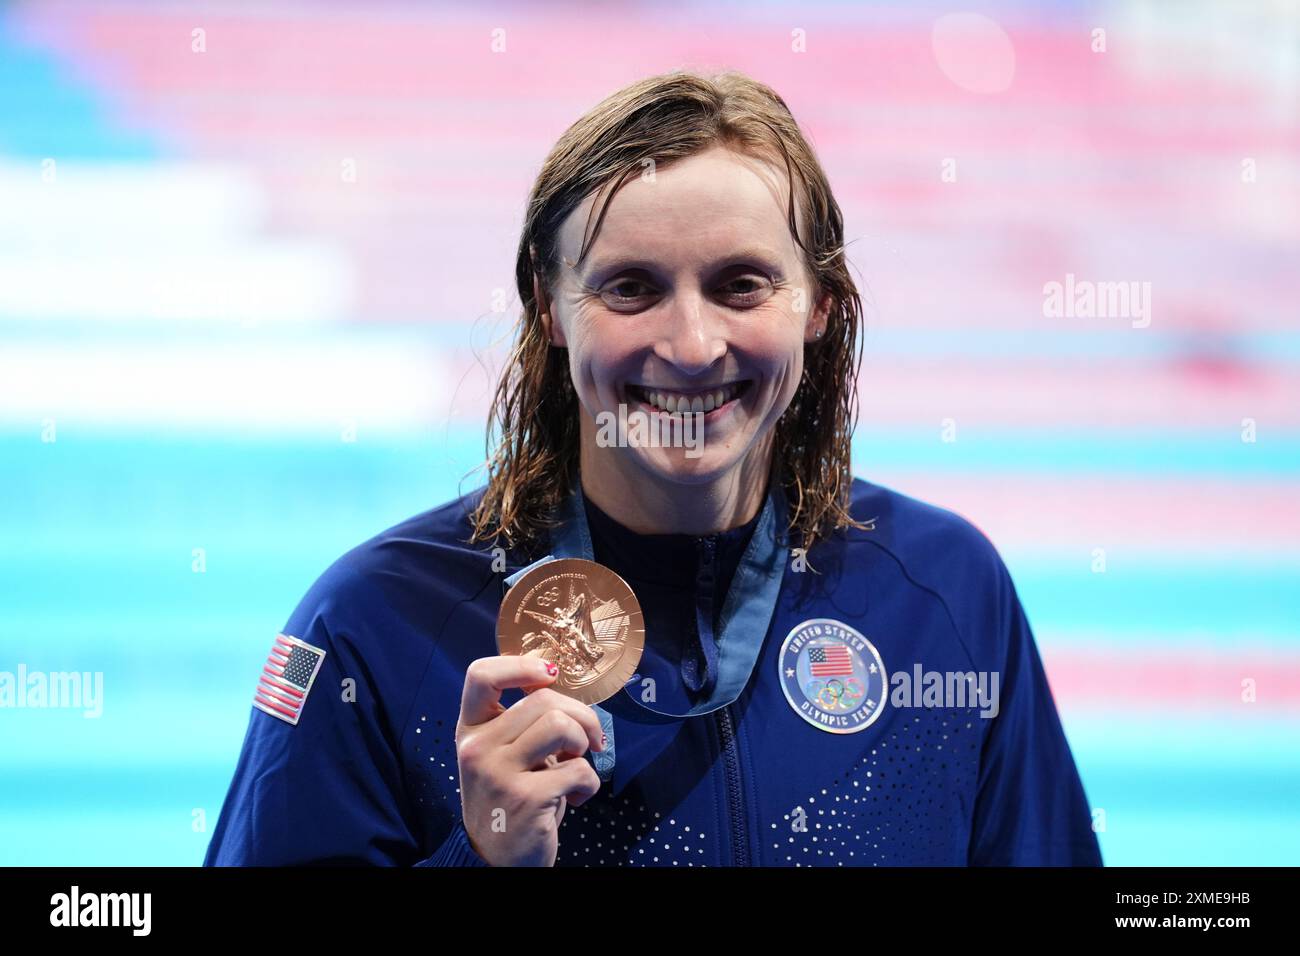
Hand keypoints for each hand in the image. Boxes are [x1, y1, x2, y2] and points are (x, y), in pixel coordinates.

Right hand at [454, 655, 604, 865]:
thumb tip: (563, 688)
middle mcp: (477, 748)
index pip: (481, 675)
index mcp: (470, 731)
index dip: (521, 664)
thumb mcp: (504, 756)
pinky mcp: (524, 798)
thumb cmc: (511, 800)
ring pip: (561, 726)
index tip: (550, 674)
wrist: (498, 861)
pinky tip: (577, 798)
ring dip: (584, 744)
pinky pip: (578, 769)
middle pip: (542, 699)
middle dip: (581, 715)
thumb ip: (522, 723)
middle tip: (588, 740)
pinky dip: (589, 783)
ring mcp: (497, 773)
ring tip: (577, 764)